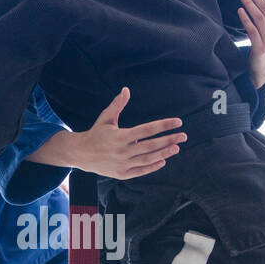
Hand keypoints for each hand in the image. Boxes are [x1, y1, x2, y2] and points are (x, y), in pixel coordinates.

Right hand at [71, 88, 185, 179]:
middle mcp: (123, 151)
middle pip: (151, 145)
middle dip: (169, 140)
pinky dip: (152, 166)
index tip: (177, 122)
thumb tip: (126, 89)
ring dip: (164, 153)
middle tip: (183, 136)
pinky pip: (141, 170)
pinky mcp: (122, 174)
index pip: (147, 129)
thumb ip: (117, 105)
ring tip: (176, 148)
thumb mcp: (106, 118)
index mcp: (120, 136)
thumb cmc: (96, 133)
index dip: (164, 125)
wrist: (81, 154)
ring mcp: (123, 164)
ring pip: (148, 159)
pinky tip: (163, 160)